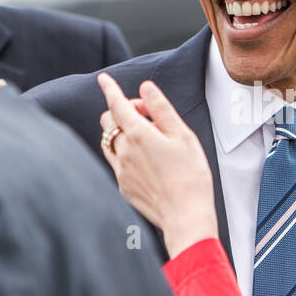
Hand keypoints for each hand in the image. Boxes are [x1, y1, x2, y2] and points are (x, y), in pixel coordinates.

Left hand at [97, 73, 219, 257]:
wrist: (186, 216)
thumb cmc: (191, 176)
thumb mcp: (182, 136)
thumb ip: (161, 109)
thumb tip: (145, 89)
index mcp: (139, 135)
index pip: (116, 104)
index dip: (110, 88)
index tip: (104, 79)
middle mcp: (124, 151)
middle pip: (108, 121)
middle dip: (122, 111)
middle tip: (147, 116)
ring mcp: (121, 170)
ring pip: (109, 142)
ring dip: (121, 133)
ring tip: (148, 139)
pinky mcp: (122, 186)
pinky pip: (116, 162)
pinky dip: (125, 153)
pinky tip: (147, 160)